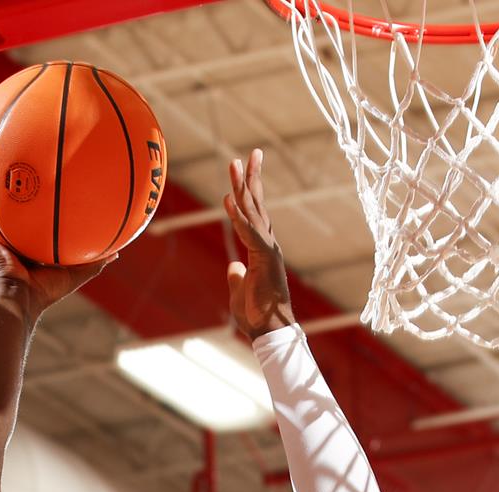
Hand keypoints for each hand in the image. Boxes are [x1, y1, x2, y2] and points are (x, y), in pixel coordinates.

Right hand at [0, 182, 115, 318]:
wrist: (18, 298)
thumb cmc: (44, 291)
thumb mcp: (74, 274)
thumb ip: (93, 263)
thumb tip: (117, 252)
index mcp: (29, 250)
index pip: (34, 226)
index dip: (38, 212)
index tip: (43, 195)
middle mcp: (10, 242)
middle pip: (11, 214)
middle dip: (11, 196)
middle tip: (13, 172)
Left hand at [224, 149, 296, 340]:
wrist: (270, 331)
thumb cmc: (257, 315)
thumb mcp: (239, 290)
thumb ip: (236, 276)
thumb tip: (233, 267)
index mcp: (262, 250)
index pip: (255, 214)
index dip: (248, 193)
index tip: (242, 174)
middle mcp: (268, 244)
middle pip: (258, 204)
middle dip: (253, 177)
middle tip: (252, 152)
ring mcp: (268, 250)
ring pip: (253, 212)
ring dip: (243, 186)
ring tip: (236, 163)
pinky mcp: (265, 259)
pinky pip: (249, 232)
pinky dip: (238, 215)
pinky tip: (229, 198)